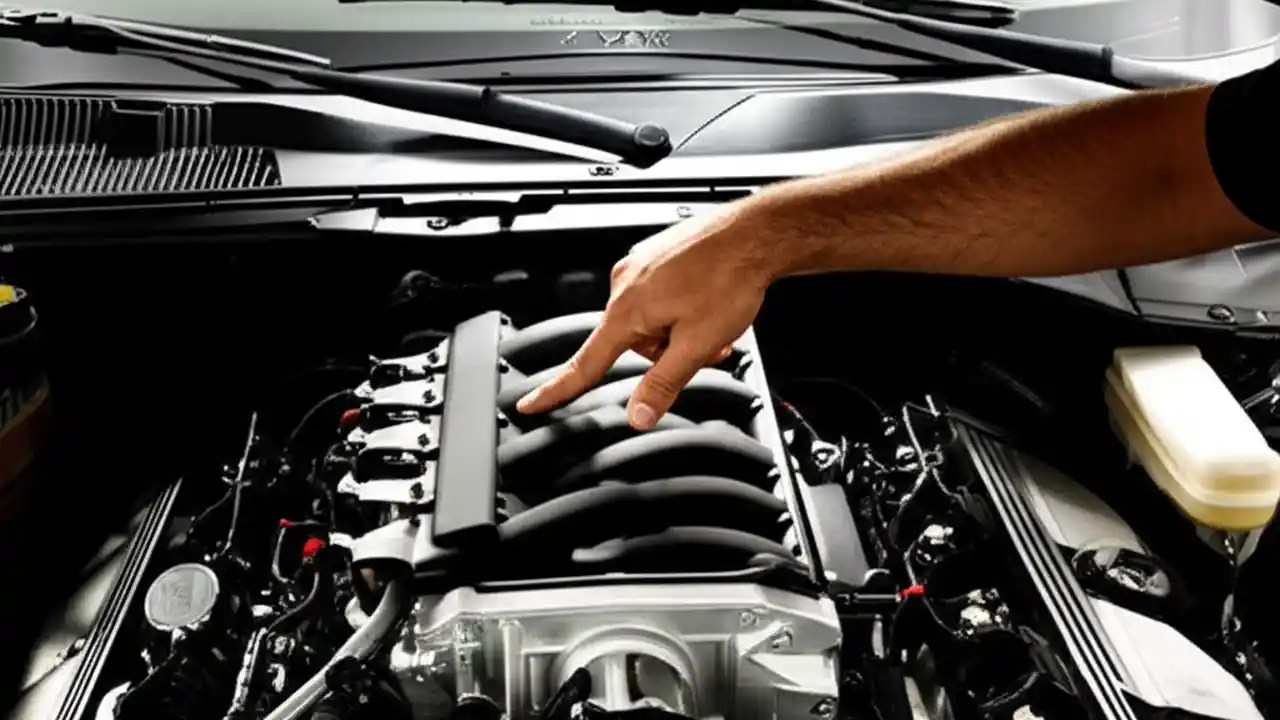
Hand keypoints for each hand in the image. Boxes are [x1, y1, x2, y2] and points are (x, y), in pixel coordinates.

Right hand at [515, 200, 774, 429]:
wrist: (755, 234)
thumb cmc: (729, 277)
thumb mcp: (696, 344)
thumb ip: (663, 384)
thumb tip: (638, 416)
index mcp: (627, 310)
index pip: (584, 363)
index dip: (557, 389)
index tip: (531, 403)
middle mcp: (625, 283)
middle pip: (633, 344)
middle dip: (667, 352)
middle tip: (705, 345)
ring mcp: (640, 266)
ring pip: (651, 321)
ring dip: (680, 330)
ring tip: (714, 322)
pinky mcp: (657, 256)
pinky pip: (661, 296)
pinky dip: (683, 308)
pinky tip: (709, 302)